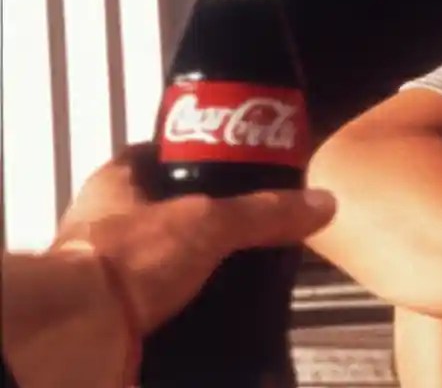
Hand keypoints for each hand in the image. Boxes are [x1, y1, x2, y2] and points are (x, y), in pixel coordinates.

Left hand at [53, 143, 336, 332]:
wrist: (84, 327)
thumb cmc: (126, 257)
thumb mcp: (209, 223)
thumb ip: (263, 212)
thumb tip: (318, 203)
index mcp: (114, 181)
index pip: (153, 153)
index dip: (189, 151)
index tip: (224, 156)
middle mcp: (100, 219)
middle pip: (156, 202)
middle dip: (194, 209)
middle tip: (237, 214)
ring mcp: (100, 264)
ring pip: (153, 249)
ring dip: (185, 254)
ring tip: (229, 258)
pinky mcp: (109, 306)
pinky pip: (151, 290)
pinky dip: (178, 291)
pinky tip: (206, 295)